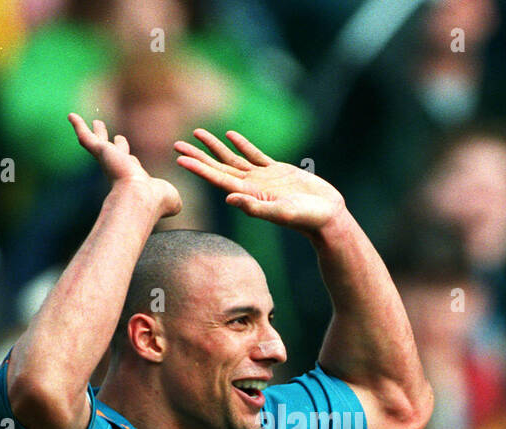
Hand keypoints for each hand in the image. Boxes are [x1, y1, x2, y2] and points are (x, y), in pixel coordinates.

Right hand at [67, 113, 180, 218]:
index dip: (132, 161)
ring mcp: (108, 161)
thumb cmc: (156, 201)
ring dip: (98, 133)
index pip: (131, 166)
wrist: (141, 198)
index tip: (132, 158)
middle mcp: (120, 170)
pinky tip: (71, 115)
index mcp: (134, 179)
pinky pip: (85, 137)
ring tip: (97, 122)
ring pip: (100, 144)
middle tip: (116, 137)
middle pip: (116, 154)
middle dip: (116, 145)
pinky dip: (78, 126)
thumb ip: (173, 199)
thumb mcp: (171, 199)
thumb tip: (174, 203)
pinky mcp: (100, 152)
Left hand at [174, 129, 345, 233]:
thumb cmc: (306, 219)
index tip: (179, 158)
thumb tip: (229, 199)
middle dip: (198, 155)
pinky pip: (255, 155)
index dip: (198, 168)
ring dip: (215, 147)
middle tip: (176, 143)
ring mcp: (264, 178)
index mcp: (249, 194)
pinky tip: (231, 135)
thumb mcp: (281, 213)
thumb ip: (256, 207)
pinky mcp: (278, 172)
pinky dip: (242, 144)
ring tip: (198, 133)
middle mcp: (252, 186)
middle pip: (219, 167)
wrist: (328, 217)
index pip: (217, 179)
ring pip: (233, 159)